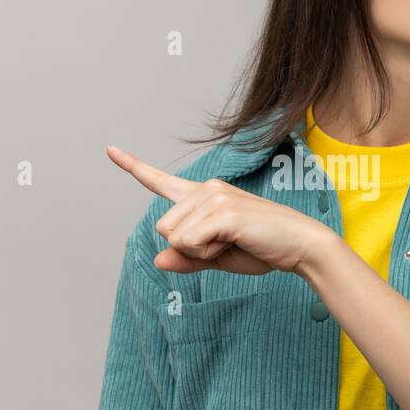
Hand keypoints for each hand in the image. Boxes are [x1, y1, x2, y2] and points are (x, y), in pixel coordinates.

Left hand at [106, 145, 335, 277]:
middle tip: (224, 245)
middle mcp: (206, 189)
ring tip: (232, 243)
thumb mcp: (217, 259)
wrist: (299, 247)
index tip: (110, 149)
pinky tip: (233, 244)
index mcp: (203, 196)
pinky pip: (190, 243)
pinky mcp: (223, 212)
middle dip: (188, 247)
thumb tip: (158, 261)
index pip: (161, 181)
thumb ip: (186, 258)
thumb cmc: (262, 249)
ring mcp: (214, 197)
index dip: (133, 167)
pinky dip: (208, 253)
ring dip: (200, 251)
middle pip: (163, 227)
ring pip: (174, 237)